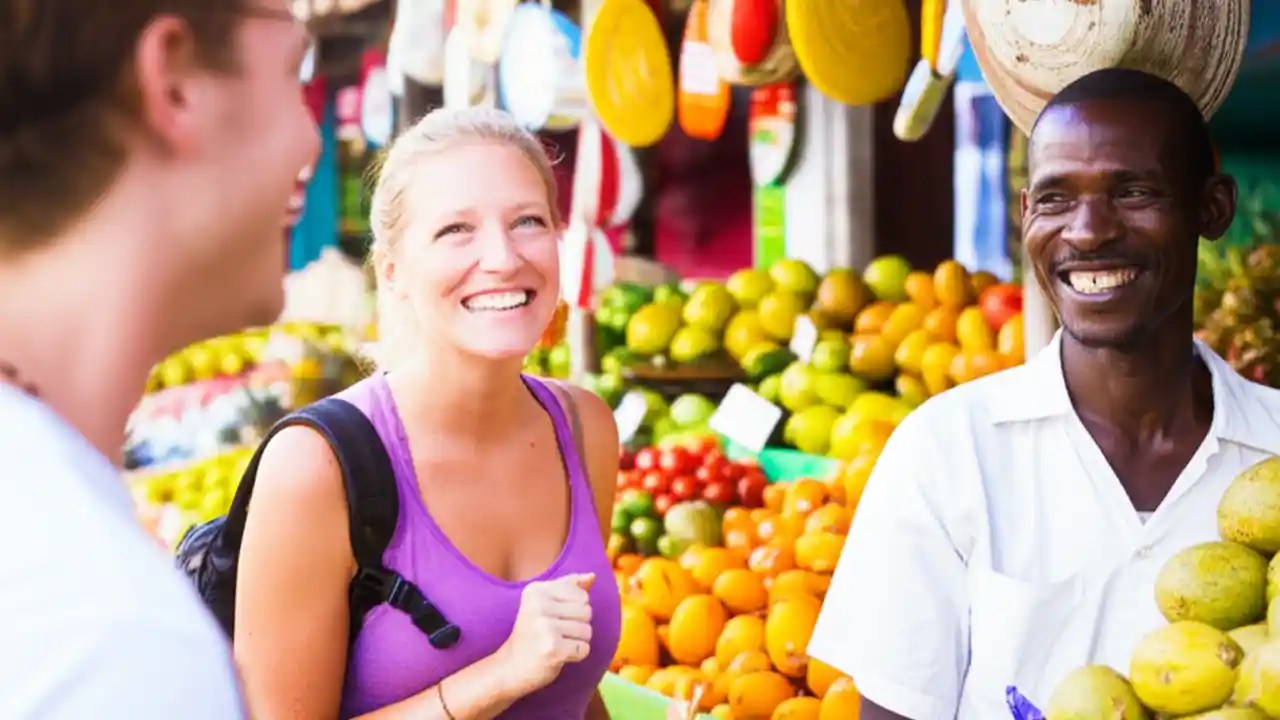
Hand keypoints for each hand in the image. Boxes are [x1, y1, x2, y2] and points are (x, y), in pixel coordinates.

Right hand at [497, 573, 595, 697]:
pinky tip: (558, 656)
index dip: (575, 610)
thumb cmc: (532, 632)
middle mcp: (539, 605)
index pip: (582, 595)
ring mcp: (545, 627)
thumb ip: (568, 587)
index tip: (554, 619)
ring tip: (557, 644)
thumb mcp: (544, 602)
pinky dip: (576, 655)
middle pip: (587, 612)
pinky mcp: (553, 648)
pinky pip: (584, 649)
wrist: (510, 667)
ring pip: (587, 631)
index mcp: (536, 590)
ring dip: (577, 642)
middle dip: (578, 626)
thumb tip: (593, 576)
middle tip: (556, 634)